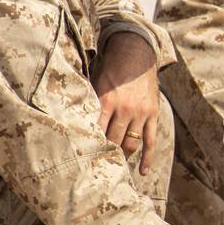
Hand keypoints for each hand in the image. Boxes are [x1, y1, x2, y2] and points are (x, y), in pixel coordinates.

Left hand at [94, 32, 159, 174]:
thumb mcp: (94, 81)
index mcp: (106, 101)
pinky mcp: (152, 114)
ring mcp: (140, 113)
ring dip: (123, 157)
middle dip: (106, 155)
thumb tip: (71, 120)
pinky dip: (147, 158)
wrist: (136, 53)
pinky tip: (143, 172)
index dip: (91, 146)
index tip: (84, 160)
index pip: (96, 131)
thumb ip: (88, 101)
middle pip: (114, 141)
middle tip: (98, 168)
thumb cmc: (110, 68)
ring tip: (116, 168)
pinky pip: (150, 140)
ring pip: (131, 143)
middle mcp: (124, 109)